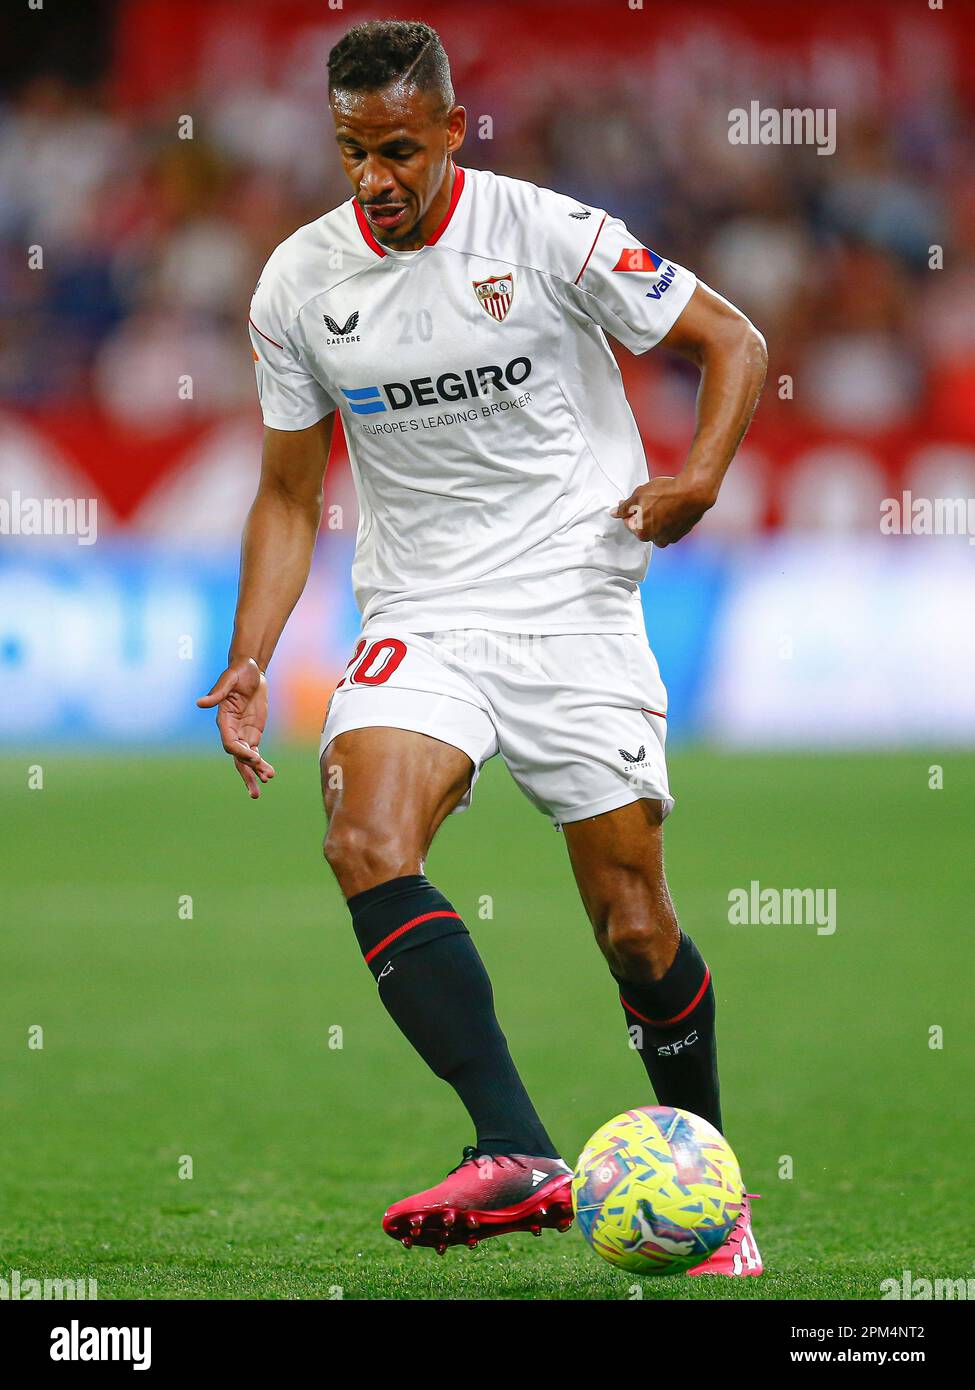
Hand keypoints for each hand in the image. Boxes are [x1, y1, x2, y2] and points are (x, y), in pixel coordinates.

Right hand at [197, 657, 275, 797]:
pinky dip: (260, 764)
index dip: (240, 751)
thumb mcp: (228, 680)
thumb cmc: (237, 673)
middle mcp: (231, 731)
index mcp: (223, 720)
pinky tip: (268, 774)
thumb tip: (199, 703)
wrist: (249, 671)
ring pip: (246, 759)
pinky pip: (255, 753)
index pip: (229, 742)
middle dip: (246, 772)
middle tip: (256, 787)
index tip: (254, 756)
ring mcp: (242, 734)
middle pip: (236, 757)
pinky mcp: (252, 734)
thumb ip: (217, 693)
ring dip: (255, 772)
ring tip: (266, 781)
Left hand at [612, 474, 716, 546]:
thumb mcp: (639, 495)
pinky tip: (671, 507)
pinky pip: (669, 528)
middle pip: (643, 527)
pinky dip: (668, 520)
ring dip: (656, 518)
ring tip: (661, 503)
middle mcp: (655, 539)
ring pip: (656, 528)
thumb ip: (625, 507)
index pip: (628, 522)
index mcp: (641, 532)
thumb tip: (614, 513)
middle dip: (643, 515)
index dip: (629, 510)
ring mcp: (670, 537)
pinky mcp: (681, 533)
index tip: (631, 502)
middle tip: (648, 500)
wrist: (693, 493)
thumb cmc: (666, 493)